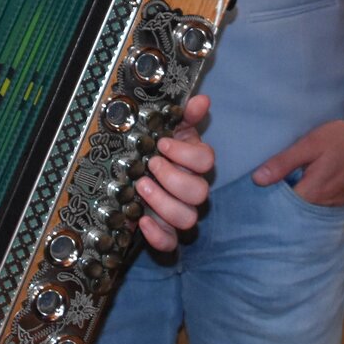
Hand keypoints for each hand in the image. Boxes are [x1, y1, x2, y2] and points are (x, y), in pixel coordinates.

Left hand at [136, 93, 213, 250]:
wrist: (137, 173)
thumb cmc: (157, 151)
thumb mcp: (169, 128)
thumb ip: (185, 114)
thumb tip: (202, 100)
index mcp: (195, 164)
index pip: (206, 161)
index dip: (186, 154)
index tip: (163, 144)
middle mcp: (192, 190)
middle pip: (199, 193)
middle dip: (173, 178)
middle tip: (151, 165)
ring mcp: (180, 212)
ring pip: (187, 218)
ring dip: (164, 204)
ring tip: (141, 187)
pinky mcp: (164, 231)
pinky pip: (170, 243)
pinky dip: (157, 236)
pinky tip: (141, 221)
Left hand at [250, 118, 343, 206]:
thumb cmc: (339, 140)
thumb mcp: (308, 145)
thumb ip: (283, 162)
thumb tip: (257, 179)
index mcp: (311, 193)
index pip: (282, 206)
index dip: (270, 197)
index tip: (260, 188)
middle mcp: (323, 204)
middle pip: (295, 208)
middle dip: (283, 198)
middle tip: (272, 182)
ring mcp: (334, 203)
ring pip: (308, 206)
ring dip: (298, 196)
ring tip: (288, 182)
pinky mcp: (342, 200)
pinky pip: (321, 202)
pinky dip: (312, 195)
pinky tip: (307, 182)